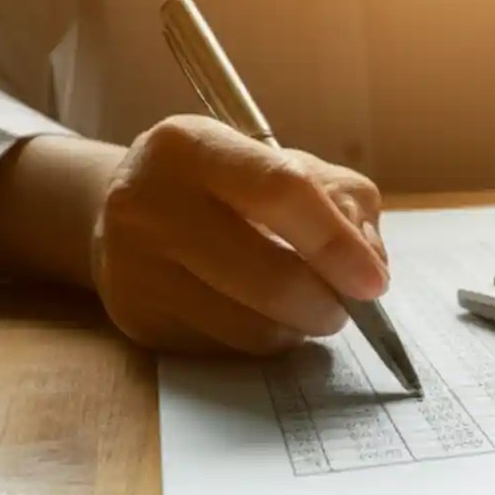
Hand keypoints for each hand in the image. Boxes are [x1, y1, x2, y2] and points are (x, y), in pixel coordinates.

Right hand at [91, 115, 388, 354]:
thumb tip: (372, 262)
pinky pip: (226, 349)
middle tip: (345, 308)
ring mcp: (135, 266)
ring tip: (302, 307)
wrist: (120, 211)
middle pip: (270, 276)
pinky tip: (258, 315)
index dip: (337, 242)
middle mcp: (148, 202)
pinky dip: (261, 340)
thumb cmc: (225, 185)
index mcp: (190, 145)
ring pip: (252, 326)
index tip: (374, 282)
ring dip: (297, 327)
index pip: (281, 192)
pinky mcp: (136, 320)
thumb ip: (343, 199)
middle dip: (326, 303)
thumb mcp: (283, 163)